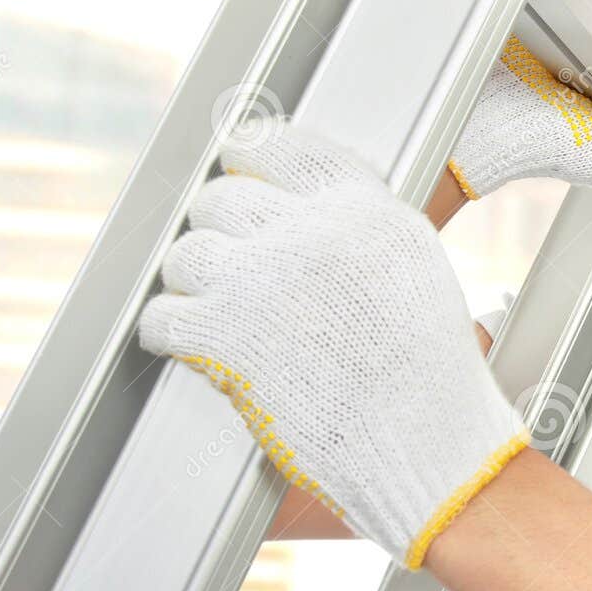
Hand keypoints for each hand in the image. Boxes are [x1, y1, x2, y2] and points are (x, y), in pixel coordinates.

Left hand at [138, 119, 529, 569]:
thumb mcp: (415, 270)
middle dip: (222, 233)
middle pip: (223, 199)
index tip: (237, 171)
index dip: (250, 160)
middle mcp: (313, 232)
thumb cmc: (429, 374)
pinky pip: (162, 315)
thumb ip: (359, 229)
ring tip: (215, 311)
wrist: (426, 441)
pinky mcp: (225, 333)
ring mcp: (263, 278)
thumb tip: (300, 213)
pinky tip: (190, 345)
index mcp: (365, 210)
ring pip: (186, 254)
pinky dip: (169, 334)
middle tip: (231, 268)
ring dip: (194, 285)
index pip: (286, 149)